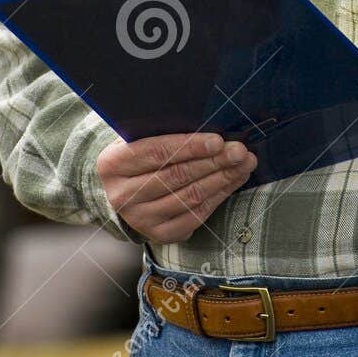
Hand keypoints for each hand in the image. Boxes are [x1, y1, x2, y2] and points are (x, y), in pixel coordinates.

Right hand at [95, 130, 257, 241]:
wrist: (123, 192)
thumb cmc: (138, 155)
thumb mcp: (138, 138)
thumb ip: (161, 130)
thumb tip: (206, 121)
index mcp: (112, 164)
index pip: (156, 153)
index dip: (190, 146)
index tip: (218, 140)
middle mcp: (122, 196)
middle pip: (177, 176)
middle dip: (214, 162)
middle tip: (240, 150)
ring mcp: (140, 219)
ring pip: (190, 197)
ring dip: (223, 179)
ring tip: (244, 163)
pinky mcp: (159, 235)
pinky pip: (196, 215)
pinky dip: (219, 196)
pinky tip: (234, 181)